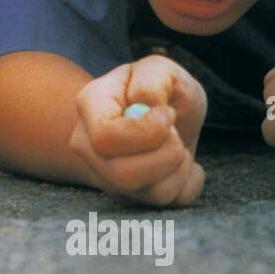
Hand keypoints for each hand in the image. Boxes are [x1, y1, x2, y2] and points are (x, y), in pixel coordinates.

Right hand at [68, 55, 207, 205]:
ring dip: (180, 168)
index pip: (105, 137)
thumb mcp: (160, 69)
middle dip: (168, 156)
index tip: (168, 114)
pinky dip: (187, 184)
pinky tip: (182, 165)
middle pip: (122, 175)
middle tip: (176, 134)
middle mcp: (87, 145)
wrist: (163, 114)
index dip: (146, 133)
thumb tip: (149, 110)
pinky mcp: (127, 197)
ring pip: (147, 194)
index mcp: (90, 106)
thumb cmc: (159, 89)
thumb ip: (152, 80)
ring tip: (179, 146)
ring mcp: (104, 175)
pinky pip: (164, 205)